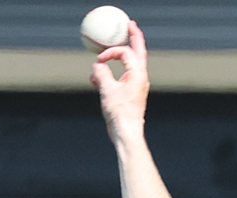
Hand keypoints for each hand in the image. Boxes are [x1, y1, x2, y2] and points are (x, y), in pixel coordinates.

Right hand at [91, 21, 148, 142]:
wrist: (126, 132)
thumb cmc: (121, 114)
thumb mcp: (107, 90)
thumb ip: (101, 74)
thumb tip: (97, 66)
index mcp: (137, 74)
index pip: (125, 53)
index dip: (111, 52)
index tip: (100, 59)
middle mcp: (139, 78)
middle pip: (137, 52)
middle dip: (134, 37)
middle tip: (131, 25)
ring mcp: (136, 85)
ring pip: (127, 66)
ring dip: (114, 62)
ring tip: (102, 61)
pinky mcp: (130, 93)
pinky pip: (120, 78)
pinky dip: (110, 76)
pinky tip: (98, 80)